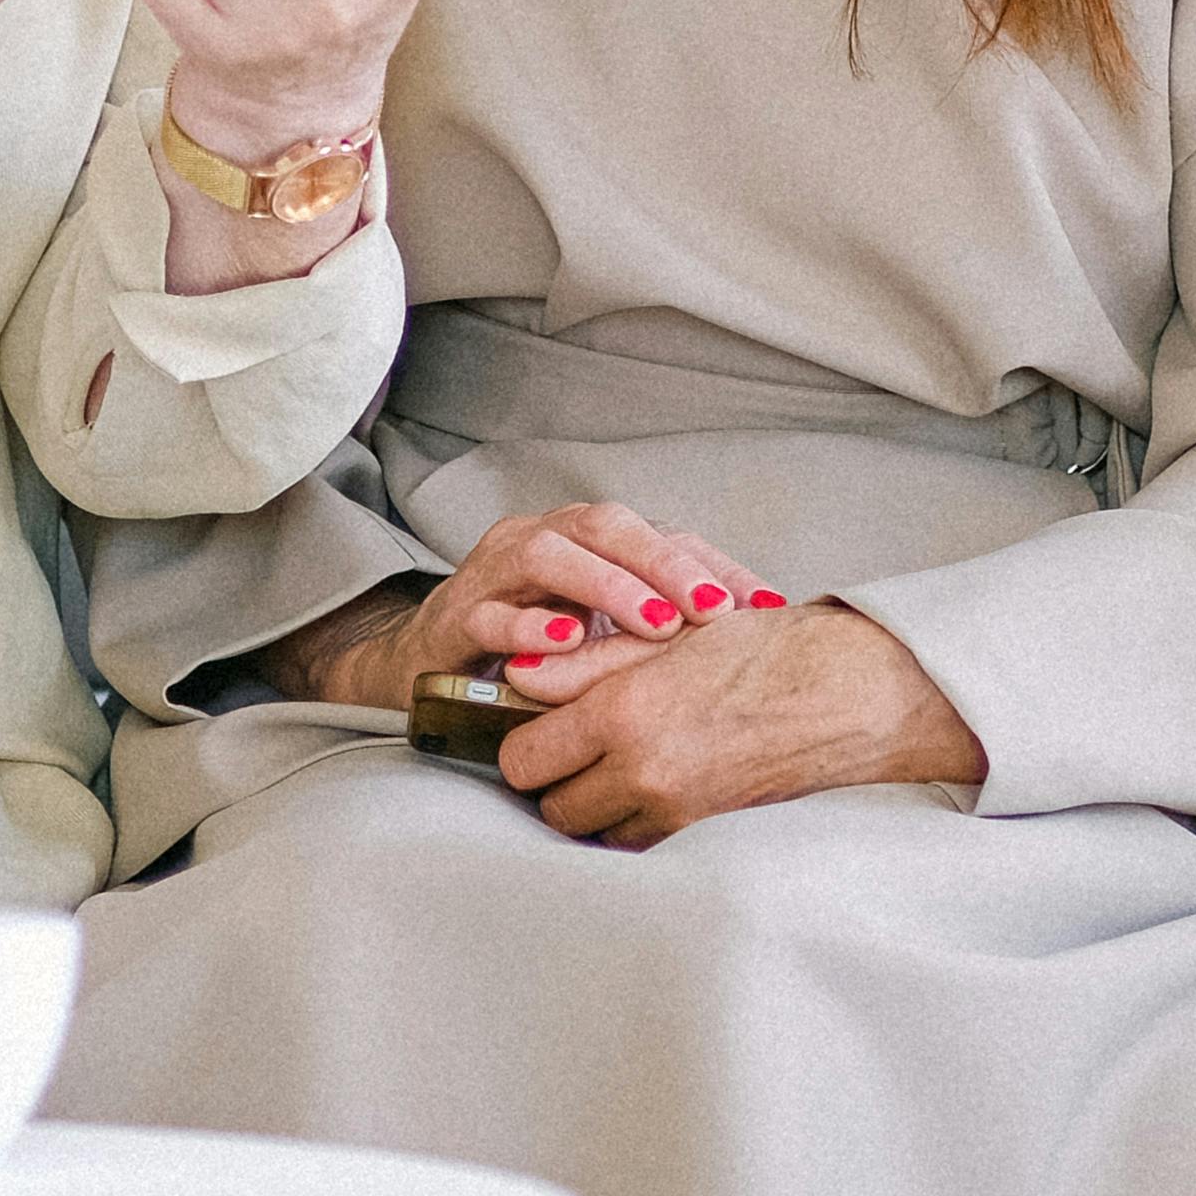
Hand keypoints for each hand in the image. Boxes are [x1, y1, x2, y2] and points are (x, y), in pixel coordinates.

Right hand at [313, 501, 776, 707]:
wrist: (429, 669)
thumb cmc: (535, 649)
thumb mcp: (608, 636)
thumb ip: (667, 624)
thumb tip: (762, 633)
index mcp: (585, 540)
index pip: (659, 535)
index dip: (714, 565)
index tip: (766, 606)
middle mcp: (541, 539)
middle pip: (606, 526)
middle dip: (666, 565)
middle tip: (714, 608)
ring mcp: (493, 571)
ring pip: (549, 555)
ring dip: (607, 586)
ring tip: (654, 622)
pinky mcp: (454, 615)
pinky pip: (489, 610)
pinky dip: (529, 624)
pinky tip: (564, 643)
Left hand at [495, 603, 981, 848]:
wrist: (857, 695)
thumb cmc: (774, 652)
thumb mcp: (674, 636)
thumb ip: (588, 662)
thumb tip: (521, 678)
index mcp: (624, 711)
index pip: (523, 759)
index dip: (524, 745)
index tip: (541, 730)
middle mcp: (643, 771)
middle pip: (553, 809)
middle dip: (557, 783)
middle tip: (578, 751)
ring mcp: (676, 812)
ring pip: (597, 833)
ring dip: (598, 808)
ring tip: (624, 766)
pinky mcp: (705, 837)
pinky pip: (643, 844)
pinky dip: (639, 824)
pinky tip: (662, 785)